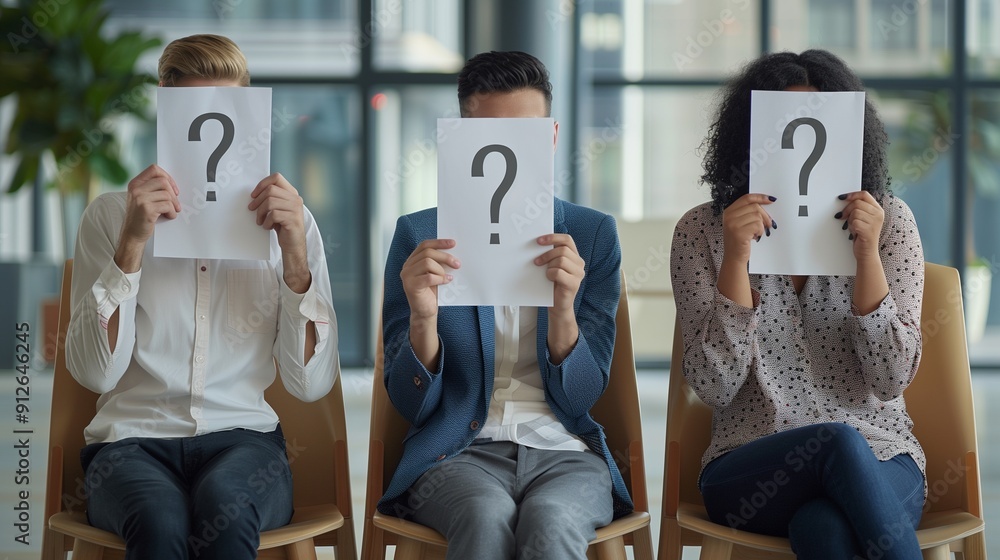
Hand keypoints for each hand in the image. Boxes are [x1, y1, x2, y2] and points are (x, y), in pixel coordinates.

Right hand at [120, 164, 180, 245]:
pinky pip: (168, 206)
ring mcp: (140, 198)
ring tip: (171, 212)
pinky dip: (172, 212)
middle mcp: (136, 189)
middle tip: (176, 204)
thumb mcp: (142, 198)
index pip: (154, 169)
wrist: (132, 234)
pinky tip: (169, 216)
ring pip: (167, 194)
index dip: (167, 177)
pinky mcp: (146, 209)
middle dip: (173, 194)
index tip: (173, 189)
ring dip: (174, 205)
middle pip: (163, 181)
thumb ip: (153, 188)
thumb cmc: (141, 216)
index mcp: (135, 183)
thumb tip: (173, 184)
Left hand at [249, 173, 310, 290]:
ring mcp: (295, 209)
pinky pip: (273, 215)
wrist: (293, 245)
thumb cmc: (283, 227)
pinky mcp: (292, 219)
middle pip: (271, 190)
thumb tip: (254, 193)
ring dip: (260, 212)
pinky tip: (267, 227)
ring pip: (270, 202)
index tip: (254, 195)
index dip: (262, 184)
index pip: (276, 178)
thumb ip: (272, 198)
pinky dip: (266, 222)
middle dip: (258, 200)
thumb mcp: (278, 209)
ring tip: (260, 220)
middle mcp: (295, 199)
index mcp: (292, 193)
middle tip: (252, 209)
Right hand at [400, 239, 459, 320]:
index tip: (453, 243)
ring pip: (427, 262)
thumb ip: (438, 262)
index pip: (425, 245)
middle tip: (457, 264)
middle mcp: (407, 266)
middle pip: (427, 252)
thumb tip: (453, 252)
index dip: (439, 242)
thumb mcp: (435, 273)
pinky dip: (440, 279)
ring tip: (447, 277)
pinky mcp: (410, 285)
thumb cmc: (431, 292)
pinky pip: (428, 277)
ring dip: (441, 270)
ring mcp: (407, 276)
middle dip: (445, 257)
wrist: (425, 312)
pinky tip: (446, 282)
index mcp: (412, 260)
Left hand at [535, 233, 584, 314]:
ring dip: (548, 265)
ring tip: (544, 273)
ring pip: (561, 260)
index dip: (553, 237)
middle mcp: (579, 263)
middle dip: (546, 254)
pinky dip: (550, 274)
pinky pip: (558, 272)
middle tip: (536, 261)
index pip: (567, 239)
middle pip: (562, 249)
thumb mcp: (551, 266)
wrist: (557, 306)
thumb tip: (537, 244)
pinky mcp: (574, 284)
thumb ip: (550, 255)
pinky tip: (548, 279)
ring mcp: (578, 274)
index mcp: (574, 256)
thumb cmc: (552, 285)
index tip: (538, 241)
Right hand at [721, 193, 775, 264]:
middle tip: (768, 224)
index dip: (760, 197)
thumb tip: (766, 203)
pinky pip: (758, 225)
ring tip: (756, 233)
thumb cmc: (739, 241)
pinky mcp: (739, 233)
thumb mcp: (739, 223)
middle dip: (765, 215)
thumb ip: (748, 212)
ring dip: (761, 226)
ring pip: (757, 216)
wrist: (734, 257)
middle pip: (754, 206)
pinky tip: (755, 237)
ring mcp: (733, 224)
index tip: (770, 200)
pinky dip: (760, 231)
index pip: (746, 198)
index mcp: (728, 212)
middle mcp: (729, 216)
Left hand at [836, 191, 883, 261]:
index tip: (842, 197)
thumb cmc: (863, 236)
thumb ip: (859, 208)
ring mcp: (875, 222)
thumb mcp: (864, 219)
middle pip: (857, 203)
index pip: (864, 195)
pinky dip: (851, 227)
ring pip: (855, 212)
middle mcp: (878, 215)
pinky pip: (854, 222)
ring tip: (853, 227)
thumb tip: (845, 200)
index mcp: (878, 210)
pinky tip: (854, 232)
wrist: (867, 253)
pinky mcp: (869, 230)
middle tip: (843, 217)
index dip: (852, 195)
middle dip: (847, 210)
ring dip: (849, 220)